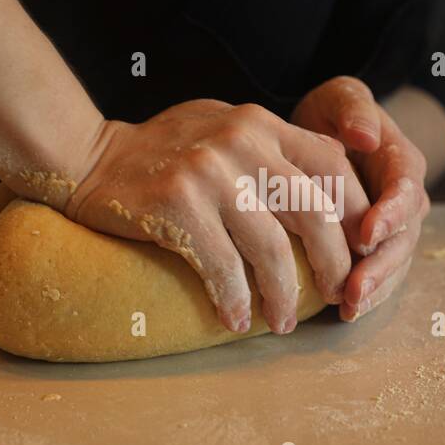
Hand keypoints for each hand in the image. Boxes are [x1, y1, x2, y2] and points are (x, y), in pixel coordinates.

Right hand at [65, 100, 370, 333]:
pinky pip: (223, 266)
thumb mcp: (223, 128)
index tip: (358, 250)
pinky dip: (235, 299)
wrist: (86, 155)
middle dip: (334, 262)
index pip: (333, 164)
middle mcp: (242, 142)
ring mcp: (209, 173)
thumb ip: (271, 147)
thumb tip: (329, 186)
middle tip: (337, 295)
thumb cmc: (160, 151)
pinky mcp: (177, 205)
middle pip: (314, 210)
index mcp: (261, 123)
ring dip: (283, 294)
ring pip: (271, 247)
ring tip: (284, 322)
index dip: (355, 211)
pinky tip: (237, 320)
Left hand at [291, 77, 430, 320]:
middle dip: (381, 266)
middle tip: (354, 290)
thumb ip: (355, 110)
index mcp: (403, 163)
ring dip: (375, 288)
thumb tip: (366, 135)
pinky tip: (344, 314)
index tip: (365, 234)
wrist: (333, 132)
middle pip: (403, 238)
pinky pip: (379, 274)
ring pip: (394, 263)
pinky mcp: (378, 247)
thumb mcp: (342, 97)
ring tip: (348, 308)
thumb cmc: (336, 113)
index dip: (389, 215)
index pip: (404, 191)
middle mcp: (406, 200)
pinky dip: (366, 295)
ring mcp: (395, 227)